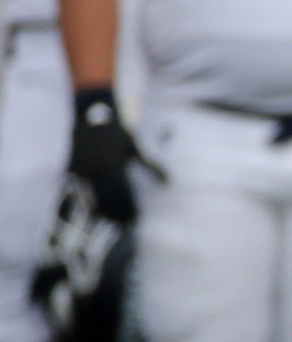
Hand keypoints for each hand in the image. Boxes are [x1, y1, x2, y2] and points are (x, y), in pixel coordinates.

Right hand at [67, 90, 143, 222]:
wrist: (94, 113)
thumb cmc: (119, 132)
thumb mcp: (137, 148)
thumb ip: (152, 167)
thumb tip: (168, 182)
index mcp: (117, 168)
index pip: (124, 196)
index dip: (130, 210)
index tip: (135, 221)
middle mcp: (100, 171)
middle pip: (108, 200)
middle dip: (115, 214)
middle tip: (122, 227)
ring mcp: (84, 170)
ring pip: (92, 197)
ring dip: (100, 211)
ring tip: (106, 223)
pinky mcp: (73, 167)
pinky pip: (77, 188)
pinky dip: (84, 199)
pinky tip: (89, 208)